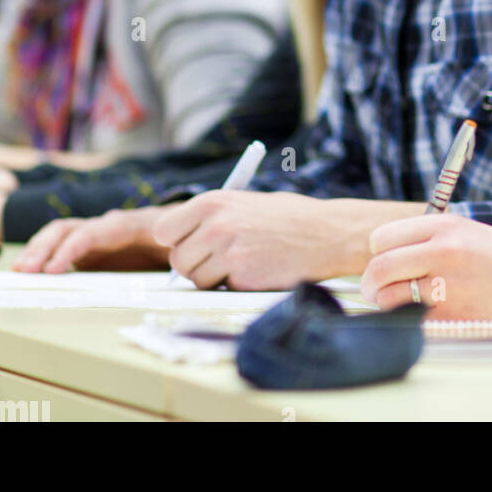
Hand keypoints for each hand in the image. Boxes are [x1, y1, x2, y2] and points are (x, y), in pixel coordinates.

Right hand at [13, 207, 170, 272]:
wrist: (181, 227)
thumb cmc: (178, 238)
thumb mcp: (178, 245)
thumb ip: (170, 254)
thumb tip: (166, 264)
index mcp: (127, 226)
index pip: (92, 233)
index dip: (71, 249)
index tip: (53, 270)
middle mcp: (106, 225)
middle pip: (69, 228)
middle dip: (45, 248)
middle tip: (25, 271)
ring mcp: (96, 233)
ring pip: (60, 233)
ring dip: (38, 249)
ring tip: (19, 270)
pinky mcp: (90, 246)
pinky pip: (62, 244)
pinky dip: (43, 254)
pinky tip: (28, 269)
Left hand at [150, 191, 359, 289]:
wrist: (327, 232)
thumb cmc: (289, 217)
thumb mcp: (245, 203)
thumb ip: (213, 218)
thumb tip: (183, 240)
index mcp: (213, 201)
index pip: (164, 230)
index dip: (176, 241)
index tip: (189, 245)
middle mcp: (215, 225)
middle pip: (178, 260)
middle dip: (195, 265)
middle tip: (220, 260)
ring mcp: (227, 252)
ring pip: (196, 279)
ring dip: (213, 278)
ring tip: (241, 263)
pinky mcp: (241, 276)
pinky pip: (220, 289)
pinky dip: (233, 286)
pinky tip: (256, 271)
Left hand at [362, 212, 491, 319]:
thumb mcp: (470, 233)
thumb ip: (431, 239)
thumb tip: (389, 256)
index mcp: (446, 226)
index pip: (383, 238)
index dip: (379, 253)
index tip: (385, 264)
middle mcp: (443, 251)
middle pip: (379, 268)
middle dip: (371, 283)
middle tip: (375, 291)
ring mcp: (448, 285)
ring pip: (389, 299)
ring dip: (387, 306)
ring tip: (400, 307)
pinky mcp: (455, 318)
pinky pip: (411, 323)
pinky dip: (408, 324)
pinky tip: (420, 320)